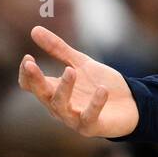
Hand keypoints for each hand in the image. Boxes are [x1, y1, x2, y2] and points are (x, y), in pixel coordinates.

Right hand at [18, 25, 138, 137]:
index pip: (30, 85)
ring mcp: (74, 118)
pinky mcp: (92, 126)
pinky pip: (90, 116)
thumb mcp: (81, 63)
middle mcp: (59, 106)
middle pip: (42, 94)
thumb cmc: (100, 84)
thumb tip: (34, 29)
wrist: (131, 103)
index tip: (28, 58)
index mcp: (54, 91)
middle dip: (35, 80)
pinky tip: (102, 89)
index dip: (26, 74)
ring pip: (61, 106)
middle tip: (31, 64)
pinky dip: (95, 103)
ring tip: (71, 70)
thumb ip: (58, 49)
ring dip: (64, 88)